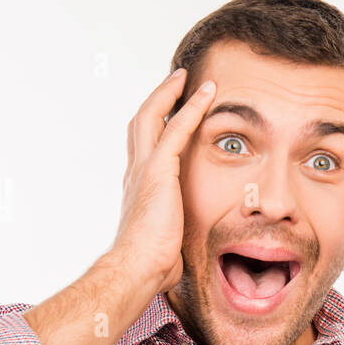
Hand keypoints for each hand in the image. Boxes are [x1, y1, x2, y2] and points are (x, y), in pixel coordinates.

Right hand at [112, 68, 216, 292]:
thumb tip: (182, 253)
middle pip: (141, 122)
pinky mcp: (159, 169)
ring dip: (170, 93)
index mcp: (138, 189)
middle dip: (157, 99)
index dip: (155, 128)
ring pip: (152, 116)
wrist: (137, 268)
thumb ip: (173, 235)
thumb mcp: (166, 244)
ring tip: (187, 76)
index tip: (169, 114)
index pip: (144, 148)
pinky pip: (177, 127)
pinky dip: (191, 106)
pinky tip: (207, 91)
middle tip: (175, 82)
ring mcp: (144, 168)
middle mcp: (136, 172)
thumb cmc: (151, 265)